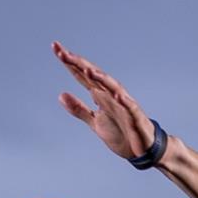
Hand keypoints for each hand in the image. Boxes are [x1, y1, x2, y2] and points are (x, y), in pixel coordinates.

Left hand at [52, 42, 159, 162]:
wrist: (141, 149)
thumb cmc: (120, 132)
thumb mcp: (94, 122)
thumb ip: (78, 108)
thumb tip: (60, 95)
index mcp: (99, 95)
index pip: (82, 75)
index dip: (69, 63)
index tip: (56, 48)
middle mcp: (111, 95)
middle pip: (94, 76)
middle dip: (79, 64)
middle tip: (63, 53)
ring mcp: (123, 104)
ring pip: (112, 88)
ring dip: (102, 79)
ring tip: (88, 70)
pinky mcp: (135, 117)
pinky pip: (129, 108)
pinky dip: (124, 101)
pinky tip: (118, 95)